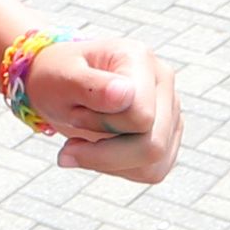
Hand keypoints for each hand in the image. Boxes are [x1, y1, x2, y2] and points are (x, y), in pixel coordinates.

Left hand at [22, 39, 180, 180]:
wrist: (60, 83)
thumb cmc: (59, 76)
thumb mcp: (62, 78)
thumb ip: (92, 87)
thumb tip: (125, 95)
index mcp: (139, 58)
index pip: (140, 116)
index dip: (102, 125)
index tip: (75, 110)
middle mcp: (162, 81)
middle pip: (153, 145)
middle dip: (105, 152)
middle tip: (72, 139)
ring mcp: (170, 108)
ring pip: (154, 165)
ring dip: (109, 163)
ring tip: (85, 141)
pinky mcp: (168, 134)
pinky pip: (152, 171)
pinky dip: (119, 169)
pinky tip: (99, 149)